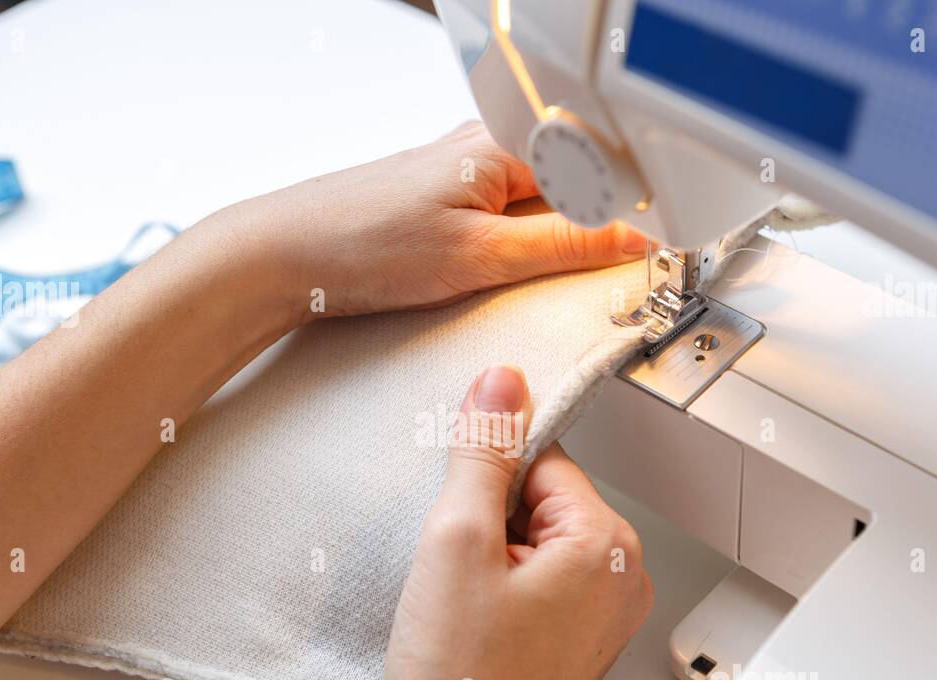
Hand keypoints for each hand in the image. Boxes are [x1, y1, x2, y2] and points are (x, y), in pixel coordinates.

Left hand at [211, 120, 645, 323]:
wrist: (280, 257)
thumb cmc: (362, 244)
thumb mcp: (480, 256)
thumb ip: (563, 245)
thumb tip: (634, 239)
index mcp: (501, 144)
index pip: (597, 169)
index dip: (633, 212)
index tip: (656, 256)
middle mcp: (482, 145)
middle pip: (571, 183)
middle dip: (596, 227)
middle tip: (615, 274)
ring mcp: (460, 171)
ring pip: (537, 202)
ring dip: (555, 239)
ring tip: (554, 278)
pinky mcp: (440, 199)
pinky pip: (503, 217)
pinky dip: (519, 245)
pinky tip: (507, 272)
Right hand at [359, 365, 653, 679]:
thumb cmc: (457, 676)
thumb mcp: (456, 537)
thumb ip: (482, 448)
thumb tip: (504, 381)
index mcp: (609, 545)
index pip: (542, 459)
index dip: (484, 484)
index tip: (457, 522)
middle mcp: (622, 581)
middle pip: (541, 501)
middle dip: (488, 523)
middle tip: (455, 573)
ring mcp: (601, 620)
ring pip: (534, 543)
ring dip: (489, 558)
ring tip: (461, 604)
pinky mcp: (573, 646)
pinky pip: (536, 586)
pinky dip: (497, 592)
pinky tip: (469, 625)